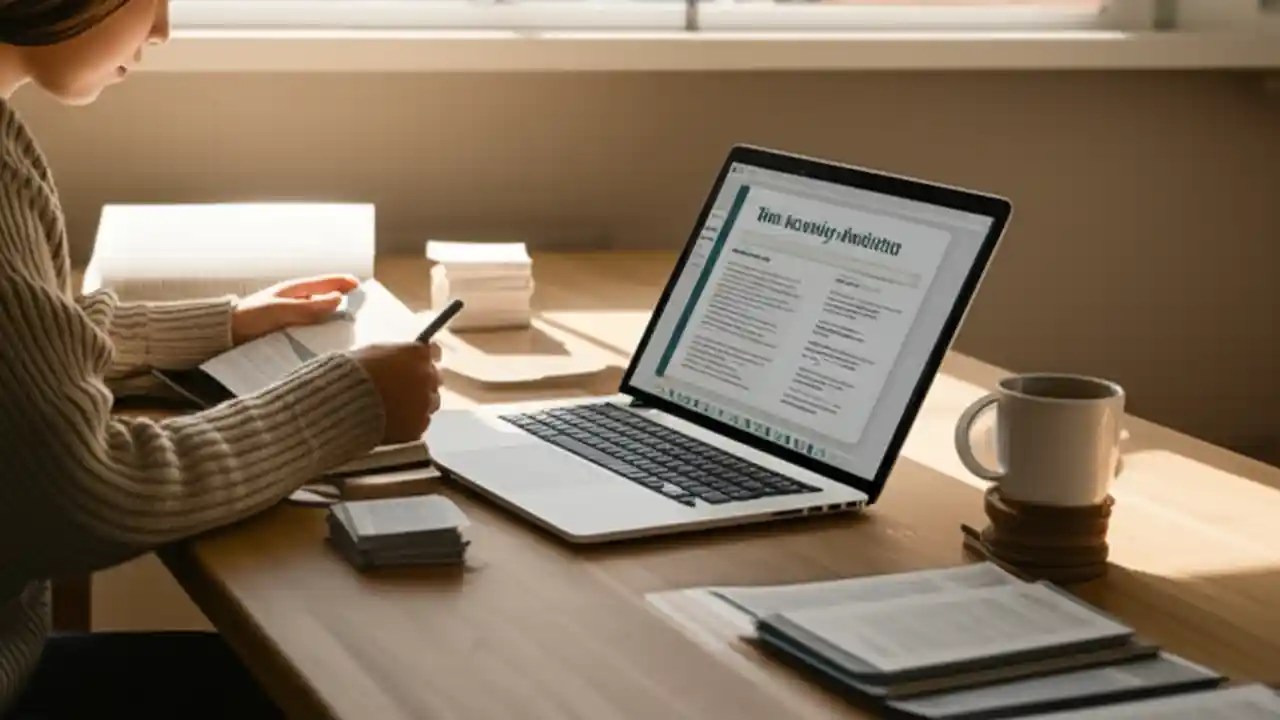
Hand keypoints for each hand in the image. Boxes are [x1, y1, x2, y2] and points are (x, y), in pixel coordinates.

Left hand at [231, 275, 359, 344]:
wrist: (223, 336)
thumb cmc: (248, 318)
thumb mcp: (278, 310)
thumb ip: (307, 307)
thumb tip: (338, 299)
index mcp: (294, 291)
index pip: (325, 283)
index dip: (344, 283)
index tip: (362, 287)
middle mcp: (295, 302)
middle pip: (326, 300)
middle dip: (344, 303)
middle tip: (364, 312)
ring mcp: (292, 318)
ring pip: (320, 317)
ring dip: (334, 321)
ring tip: (353, 331)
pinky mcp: (288, 333)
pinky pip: (311, 331)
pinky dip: (322, 334)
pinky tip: (330, 344)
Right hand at [353, 342, 442, 442]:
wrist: (342, 403)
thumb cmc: (352, 372)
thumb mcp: (374, 352)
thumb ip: (396, 355)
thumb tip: (401, 358)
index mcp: (417, 354)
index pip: (435, 352)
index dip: (425, 358)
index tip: (418, 363)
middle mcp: (428, 376)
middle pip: (435, 378)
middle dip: (423, 382)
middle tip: (405, 389)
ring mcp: (425, 403)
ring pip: (431, 403)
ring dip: (419, 403)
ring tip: (397, 408)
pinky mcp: (418, 426)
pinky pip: (420, 424)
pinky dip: (411, 423)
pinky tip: (394, 423)